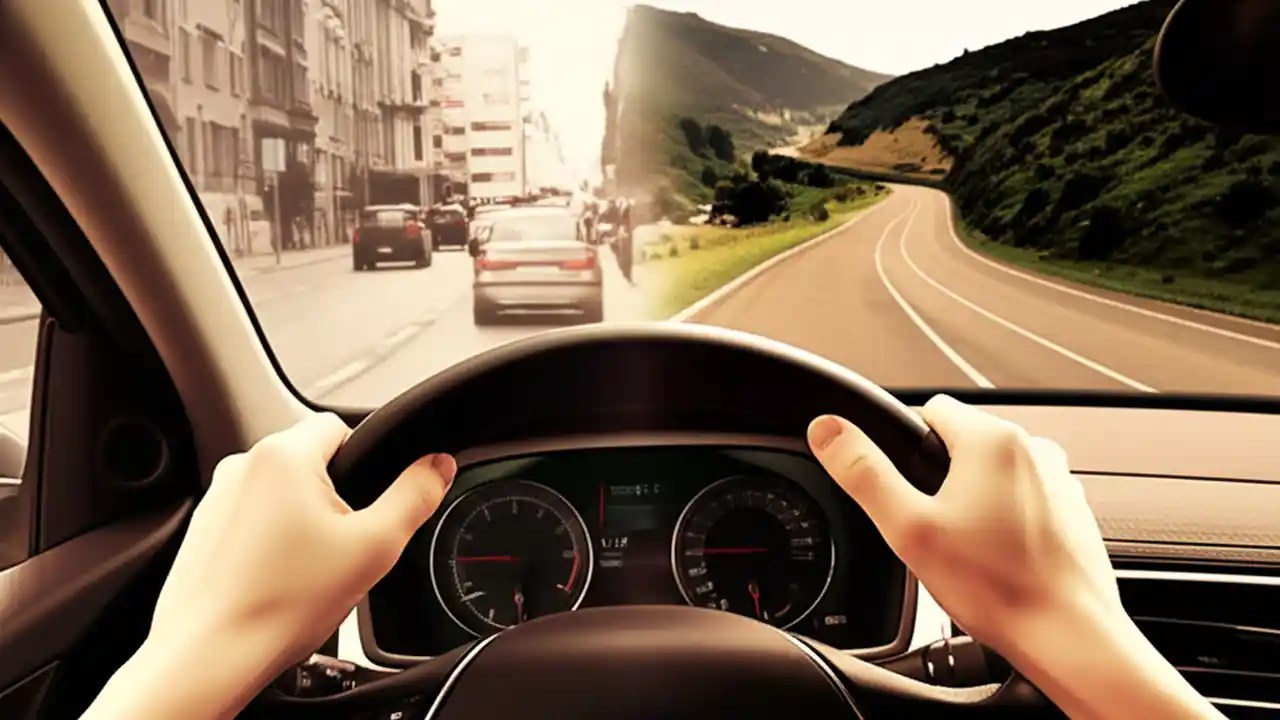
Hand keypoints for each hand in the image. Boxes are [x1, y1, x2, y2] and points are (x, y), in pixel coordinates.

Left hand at [83, 413, 455, 719]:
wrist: (210, 656)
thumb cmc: (282, 603)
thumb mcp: (374, 547)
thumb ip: (415, 496)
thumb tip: (437, 465)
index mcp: (284, 455)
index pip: (341, 426)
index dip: (367, 463)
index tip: (368, 506)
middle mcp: (243, 466)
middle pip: (312, 462)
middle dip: (335, 498)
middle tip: (343, 547)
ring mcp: (217, 498)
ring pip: (282, 494)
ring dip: (302, 521)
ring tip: (309, 570)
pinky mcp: (204, 530)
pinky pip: (253, 521)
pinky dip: (271, 543)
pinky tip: (280, 581)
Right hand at [808, 395, 1118, 649]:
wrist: (1068, 636)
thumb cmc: (997, 587)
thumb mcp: (909, 528)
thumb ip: (863, 472)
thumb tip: (827, 429)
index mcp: (992, 439)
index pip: (929, 410)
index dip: (906, 451)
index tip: (908, 494)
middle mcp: (1033, 448)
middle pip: (960, 443)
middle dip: (939, 480)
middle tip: (935, 531)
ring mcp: (1058, 479)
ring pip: (991, 474)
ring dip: (973, 500)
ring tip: (968, 551)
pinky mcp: (1071, 511)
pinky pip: (1021, 500)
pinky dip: (1005, 521)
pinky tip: (998, 560)